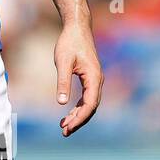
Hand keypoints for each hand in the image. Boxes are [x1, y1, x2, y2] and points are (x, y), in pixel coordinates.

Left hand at [54, 21, 102, 136]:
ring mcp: (95, 80)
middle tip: (64, 132)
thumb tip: (62, 103)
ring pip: (89, 104)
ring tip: (64, 127)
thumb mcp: (62, 62)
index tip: (68, 127)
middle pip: (91, 107)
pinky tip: (68, 114)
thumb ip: (63, 82)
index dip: (79, 118)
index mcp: (94, 78)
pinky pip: (86, 98)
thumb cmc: (69, 43)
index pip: (89, 104)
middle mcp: (98, 81)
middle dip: (79, 121)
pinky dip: (78, 107)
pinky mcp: (90, 78)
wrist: (77, 28)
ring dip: (78, 116)